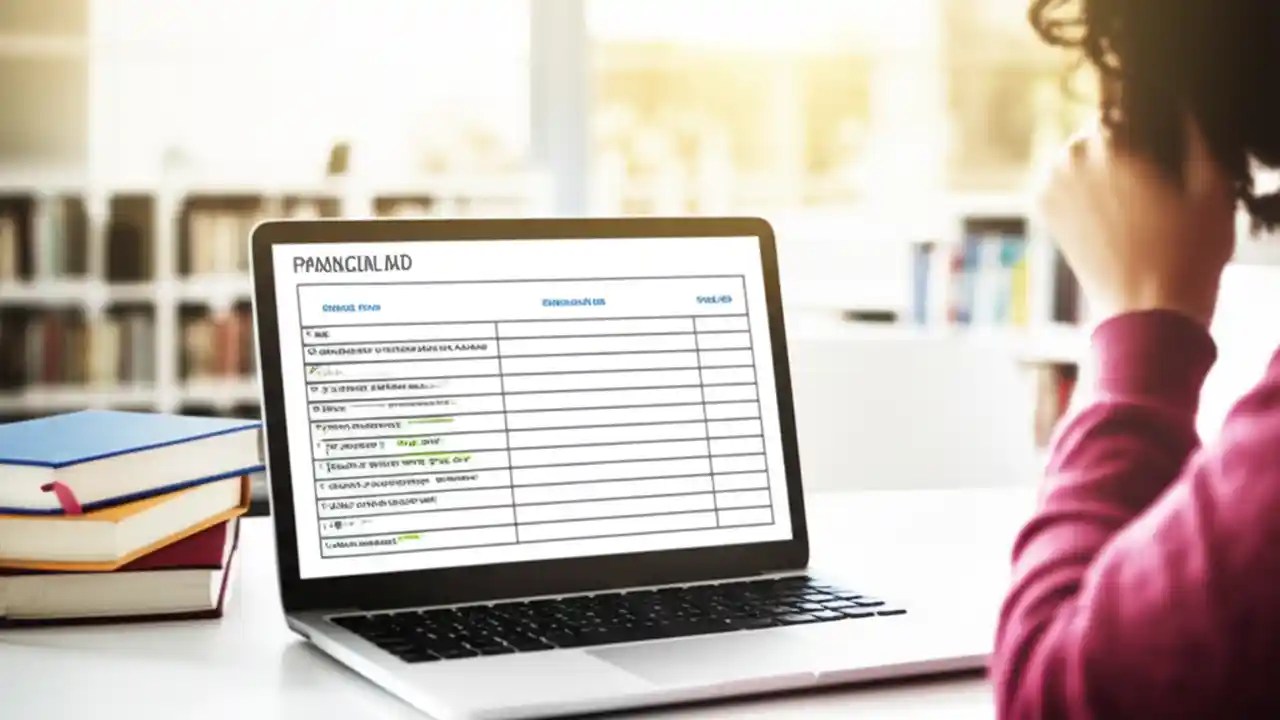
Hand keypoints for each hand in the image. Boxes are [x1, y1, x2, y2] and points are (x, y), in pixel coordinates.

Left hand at [1035, 119, 1236, 326]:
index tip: (1163, 137)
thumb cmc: (1188, 254)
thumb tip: (1184, 104)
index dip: (1148, 115)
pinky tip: (1110, 205)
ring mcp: (1051, 185)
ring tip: (1133, 193)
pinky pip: (1061, 176)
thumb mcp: (1212, 188)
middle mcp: (1071, 158)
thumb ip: (1196, 136)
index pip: (1125, 101)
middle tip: (1151, 172)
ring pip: (1078, 151)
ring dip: (1099, 160)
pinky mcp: (1044, 208)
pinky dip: (1079, 182)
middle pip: (1098, 127)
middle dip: (1122, 140)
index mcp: (1110, 143)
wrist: (1147, 311)